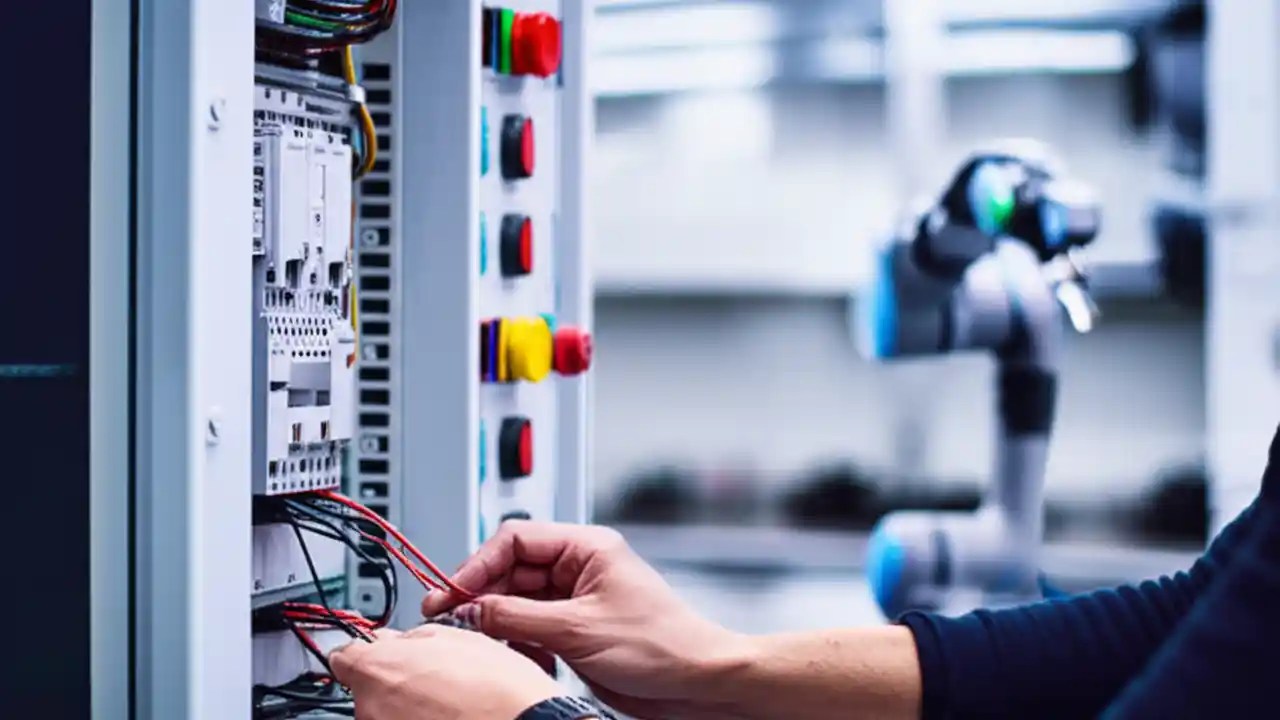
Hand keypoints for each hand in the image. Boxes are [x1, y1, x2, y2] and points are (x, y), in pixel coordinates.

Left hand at [330, 625, 562, 719]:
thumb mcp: (460, 638)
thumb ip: (415, 637)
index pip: (344, 655)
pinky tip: (446, 719)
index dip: (367, 652)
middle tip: (431, 679)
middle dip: (393, 680)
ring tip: (446, 704)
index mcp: (377, 668)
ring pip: (384, 712)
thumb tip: (398, 639)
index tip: (383, 654)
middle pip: (367, 686)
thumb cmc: (499, 690)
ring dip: (406, 706)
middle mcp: (368, 707)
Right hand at [421, 522, 749, 718]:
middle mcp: (579, 568)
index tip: (451, 592)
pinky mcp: (575, 631)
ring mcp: (576, 600)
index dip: (477, 564)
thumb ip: (516, 618)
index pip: (515, 539)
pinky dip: (516, 643)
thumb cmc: (663, 645)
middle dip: (481, 594)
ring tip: (480, 641)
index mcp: (586, 547)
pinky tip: (514, 657)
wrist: (697, 683)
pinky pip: (529, 629)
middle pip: (511, 569)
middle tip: (450, 618)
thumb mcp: (577, 629)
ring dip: (497, 622)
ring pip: (516, 602)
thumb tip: (470, 609)